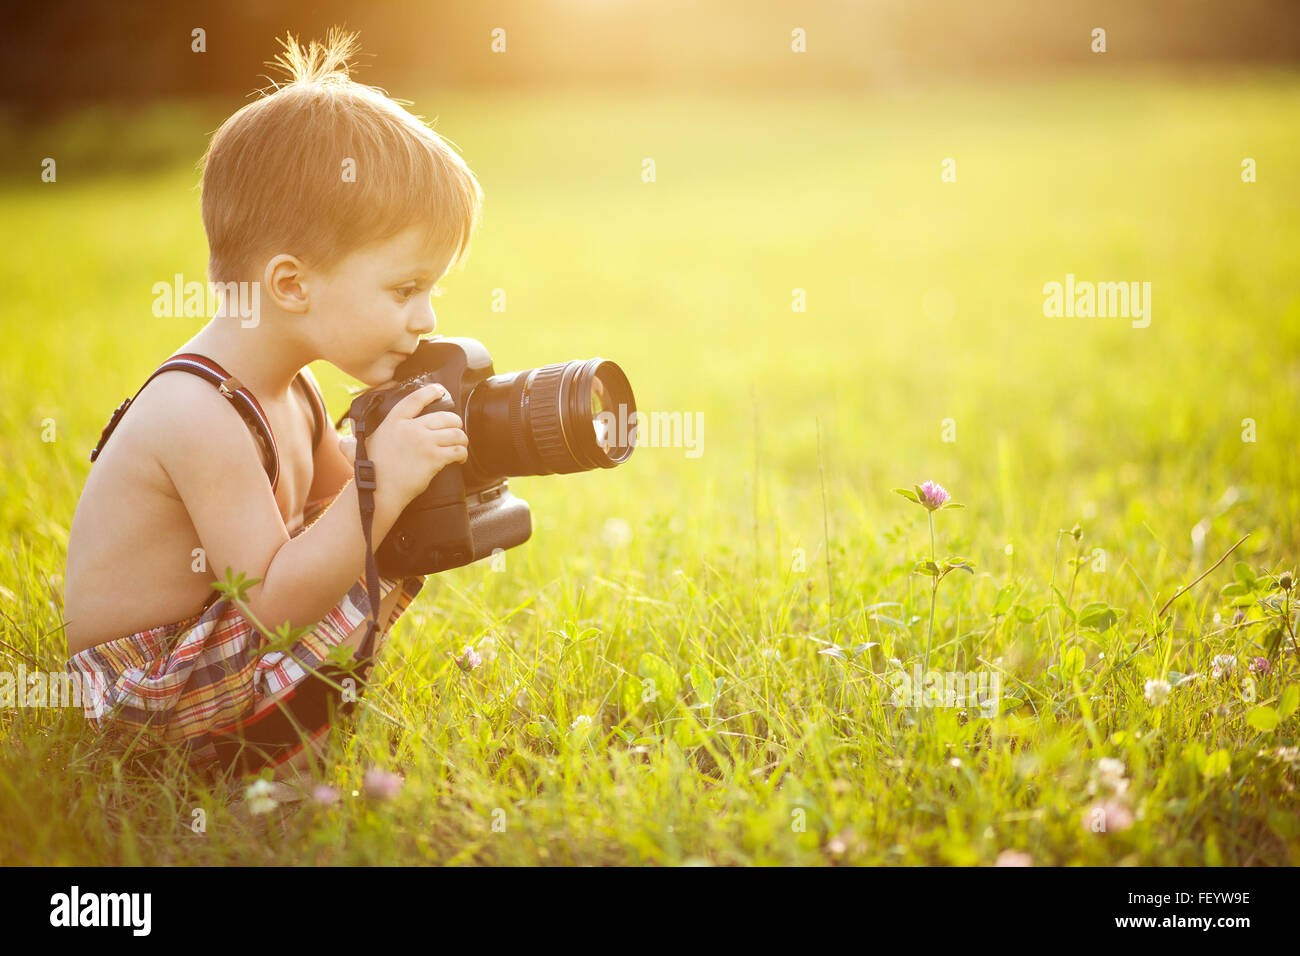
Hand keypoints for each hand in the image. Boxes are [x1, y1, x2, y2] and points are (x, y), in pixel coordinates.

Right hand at [346, 383, 468, 508]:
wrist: (378, 491)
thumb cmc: (369, 473)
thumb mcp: (358, 450)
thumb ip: (353, 443)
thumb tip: (343, 443)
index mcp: (394, 421)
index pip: (417, 398)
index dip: (432, 391)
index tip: (441, 391)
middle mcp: (411, 428)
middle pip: (445, 417)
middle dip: (455, 422)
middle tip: (456, 428)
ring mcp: (424, 443)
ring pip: (455, 433)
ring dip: (462, 439)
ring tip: (460, 444)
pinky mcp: (434, 458)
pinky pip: (457, 450)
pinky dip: (462, 453)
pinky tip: (460, 457)